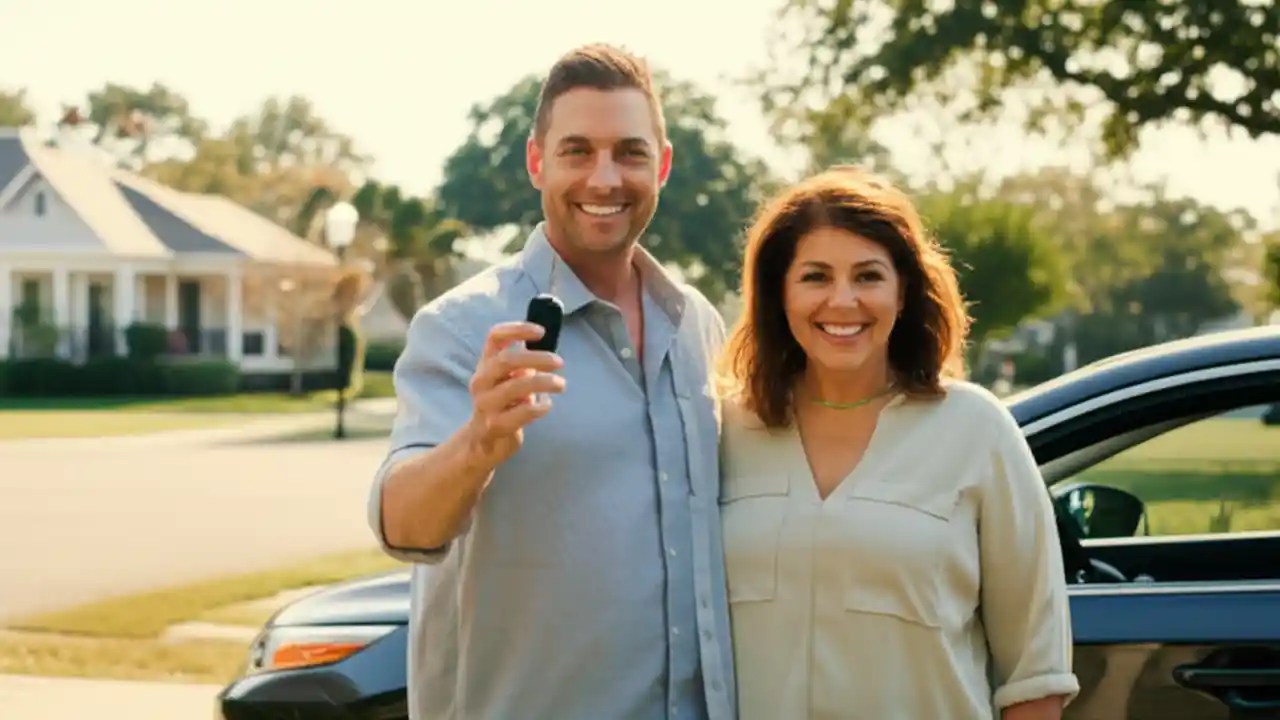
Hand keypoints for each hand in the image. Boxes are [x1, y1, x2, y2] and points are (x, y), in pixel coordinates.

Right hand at [464, 321, 565, 467]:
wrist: (481, 442)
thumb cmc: (502, 405)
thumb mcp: (509, 380)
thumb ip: (523, 365)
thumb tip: (548, 354)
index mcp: (486, 364)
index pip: (495, 336)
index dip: (517, 329)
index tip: (541, 332)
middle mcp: (481, 381)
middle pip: (506, 360)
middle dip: (536, 358)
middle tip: (559, 362)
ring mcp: (485, 404)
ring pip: (516, 386)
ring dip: (544, 382)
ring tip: (560, 384)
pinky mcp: (494, 425)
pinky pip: (523, 412)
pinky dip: (540, 406)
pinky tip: (547, 406)